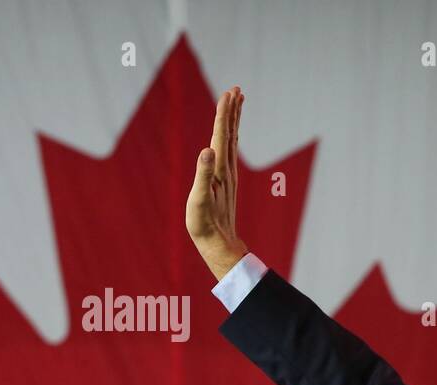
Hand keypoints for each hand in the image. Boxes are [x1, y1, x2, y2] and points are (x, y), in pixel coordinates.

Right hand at [186, 86, 247, 280]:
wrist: (219, 243)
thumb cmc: (205, 224)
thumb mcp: (199, 200)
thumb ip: (202, 174)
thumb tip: (207, 150)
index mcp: (219, 169)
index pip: (222, 135)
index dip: (224, 113)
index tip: (229, 93)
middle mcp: (227, 169)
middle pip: (230, 133)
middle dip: (232, 111)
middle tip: (236, 89)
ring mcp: (228, 174)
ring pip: (232, 140)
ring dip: (233, 120)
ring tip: (236, 102)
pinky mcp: (226, 181)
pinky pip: (229, 151)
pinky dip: (230, 136)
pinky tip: (230, 133)